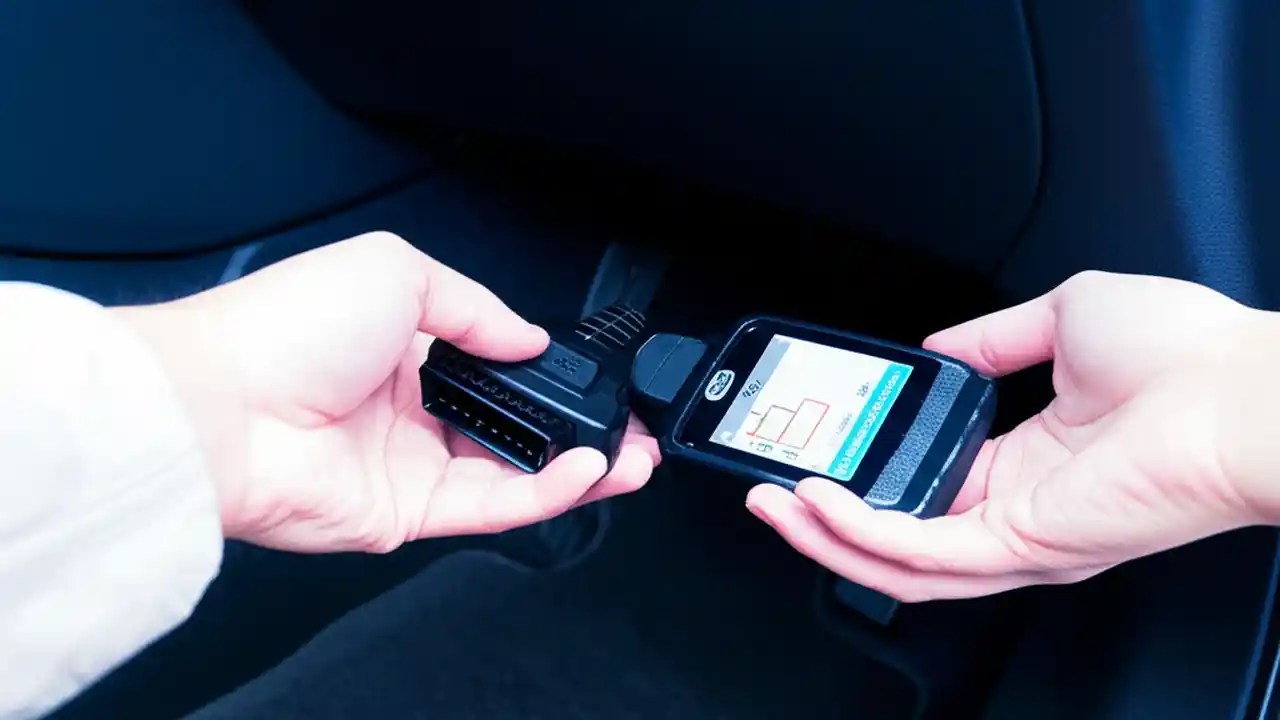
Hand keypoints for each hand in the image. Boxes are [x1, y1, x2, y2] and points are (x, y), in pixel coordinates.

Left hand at [119, 232, 658, 552]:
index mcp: (404, 350)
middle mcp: (409, 411)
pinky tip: (586, 470)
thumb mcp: (398, 272)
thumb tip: (529, 337)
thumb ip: (478, 309)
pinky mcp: (407, 513)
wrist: (222, 404)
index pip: (495, 369)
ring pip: (512, 474)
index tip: (594, 381)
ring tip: (627, 456)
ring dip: (577, 467)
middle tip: (627, 429)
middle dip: (576, 431)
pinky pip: (492, 506)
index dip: (547, 378)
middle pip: (512, 428)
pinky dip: (546, 492)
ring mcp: (409, 466)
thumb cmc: (284, 327)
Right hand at [745, 270, 1278, 601]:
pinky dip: (860, 530)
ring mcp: (1021, 536)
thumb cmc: (1189, 355)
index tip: (821, 450)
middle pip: (901, 537)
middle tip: (771, 490)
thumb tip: (939, 347)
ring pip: (898, 561)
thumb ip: (992, 338)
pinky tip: (818, 500)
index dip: (868, 475)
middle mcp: (1021, 510)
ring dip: (825, 536)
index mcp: (1031, 464)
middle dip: (826, 520)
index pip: (928, 487)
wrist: (1247, 389)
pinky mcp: (1023, 544)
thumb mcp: (1064, 317)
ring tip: (772, 503)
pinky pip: (921, 552)